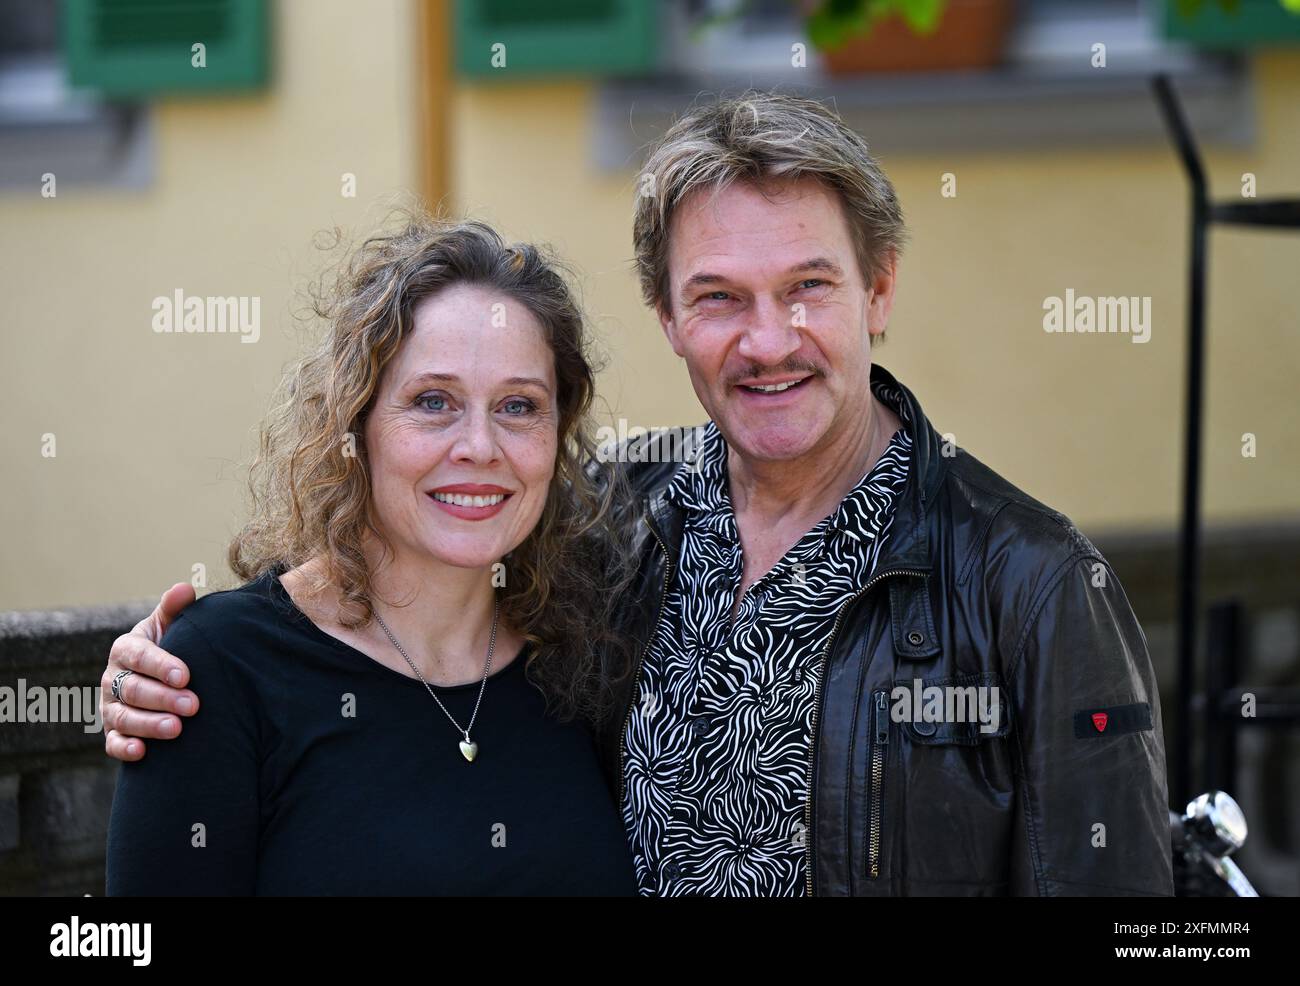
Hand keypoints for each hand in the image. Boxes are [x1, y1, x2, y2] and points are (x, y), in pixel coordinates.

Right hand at [102, 582, 200, 761]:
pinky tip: (142, 752)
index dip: (160, 665)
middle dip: (162, 698)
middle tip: (193, 705)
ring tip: (176, 729)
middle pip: (132, 689)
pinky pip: (112, 743)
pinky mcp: (113, 732)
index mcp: (126, 649)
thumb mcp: (172, 626)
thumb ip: (175, 609)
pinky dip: (124, 748)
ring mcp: (110, 706)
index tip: (186, 675)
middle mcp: (112, 677)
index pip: (139, 656)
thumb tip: (183, 589)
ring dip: (148, 724)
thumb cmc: (173, 646)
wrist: (166, 678)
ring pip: (123, 717)